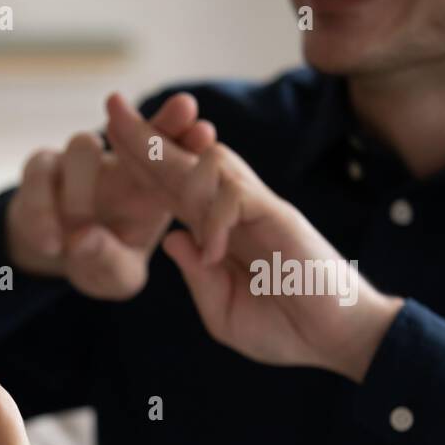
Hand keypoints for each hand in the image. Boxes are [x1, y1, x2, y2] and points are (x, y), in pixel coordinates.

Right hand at [6, 92, 216, 298]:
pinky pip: (39, 177)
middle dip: (163, 122)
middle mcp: (117, 166)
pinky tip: (50, 244)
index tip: (206, 132)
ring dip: (83, 188)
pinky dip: (42, 210)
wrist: (51, 254)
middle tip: (186, 108)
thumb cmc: (97, 262)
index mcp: (148, 188)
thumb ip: (109, 263)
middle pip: (142, 131)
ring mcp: (77, 162)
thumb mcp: (114, 277)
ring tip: (80, 235)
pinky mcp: (40, 170)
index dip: (188, 143)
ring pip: (82, 146)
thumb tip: (82, 238)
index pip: (173, 159)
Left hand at [104, 93, 402, 382]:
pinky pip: (234, 194)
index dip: (141, 163)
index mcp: (215, 233)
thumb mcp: (223, 313)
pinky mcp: (278, 215)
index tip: (109, 135)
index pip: (171, 188)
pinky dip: (215, 220)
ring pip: (211, 161)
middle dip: (145, 135)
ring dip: (178, 172)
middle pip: (183, 161)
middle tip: (112, 104)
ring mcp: (256, 210)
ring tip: (156, 185)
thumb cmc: (284, 329)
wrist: (335, 340)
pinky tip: (215, 253)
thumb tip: (171, 238)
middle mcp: (232, 213)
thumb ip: (198, 278)